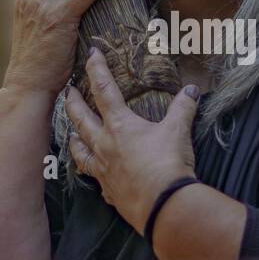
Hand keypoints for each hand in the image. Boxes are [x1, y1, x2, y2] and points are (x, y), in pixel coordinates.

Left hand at [65, 47, 200, 234]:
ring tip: (71, 134)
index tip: (92, 54)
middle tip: (67, 92)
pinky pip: (95, 178)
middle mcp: (105, 145)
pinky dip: (93, 173)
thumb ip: (183, 108)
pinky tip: (95, 174)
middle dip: (73, 103)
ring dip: (74, 139)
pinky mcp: (108, 190)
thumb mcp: (178, 131)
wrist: (162, 204)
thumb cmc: (167, 164)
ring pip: (80, 150)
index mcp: (120, 125)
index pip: (104, 90)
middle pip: (81, 119)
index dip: (97, 69)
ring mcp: (103, 169)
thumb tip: (192, 91)